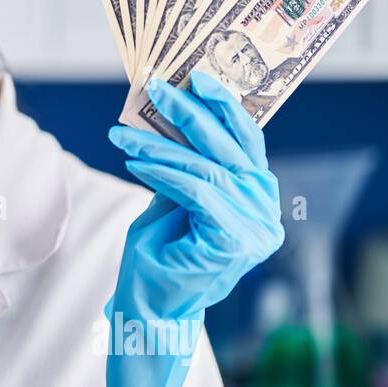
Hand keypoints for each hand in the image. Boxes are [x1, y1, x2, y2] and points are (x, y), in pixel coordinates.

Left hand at [102, 69, 284, 386]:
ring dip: (158, 144)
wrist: (150, 309)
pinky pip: (196, 191)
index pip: (247, 142)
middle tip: (154, 87)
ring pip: (206, 168)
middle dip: (189, 113)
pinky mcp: (234, 240)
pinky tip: (135, 160)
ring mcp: (256, 228)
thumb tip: (175, 112)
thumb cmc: (161, 254)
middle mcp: (266, 211)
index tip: (196, 77)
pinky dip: (162, 171)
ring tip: (121, 133)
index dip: (225, 106)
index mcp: (259, 197)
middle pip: (229, 148)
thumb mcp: (174, 196)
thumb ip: (186, 163)